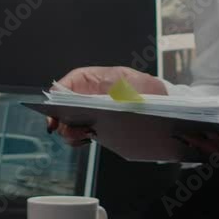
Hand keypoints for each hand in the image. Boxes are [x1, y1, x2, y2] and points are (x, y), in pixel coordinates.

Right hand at [47, 66, 167, 146]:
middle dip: (63, 121)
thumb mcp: (134, 86)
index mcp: (94, 79)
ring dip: (72, 132)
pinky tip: (90, 139)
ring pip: (69, 122)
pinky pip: (81, 133)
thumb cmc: (150, 91)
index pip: (65, 85)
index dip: (55, 100)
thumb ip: (113, 91)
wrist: (165, 108)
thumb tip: (91, 101)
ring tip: (85, 135)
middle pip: (63, 107)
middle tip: (75, 130)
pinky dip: (81, 138)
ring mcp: (92, 111)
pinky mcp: (98, 126)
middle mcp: (89, 95)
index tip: (54, 115)